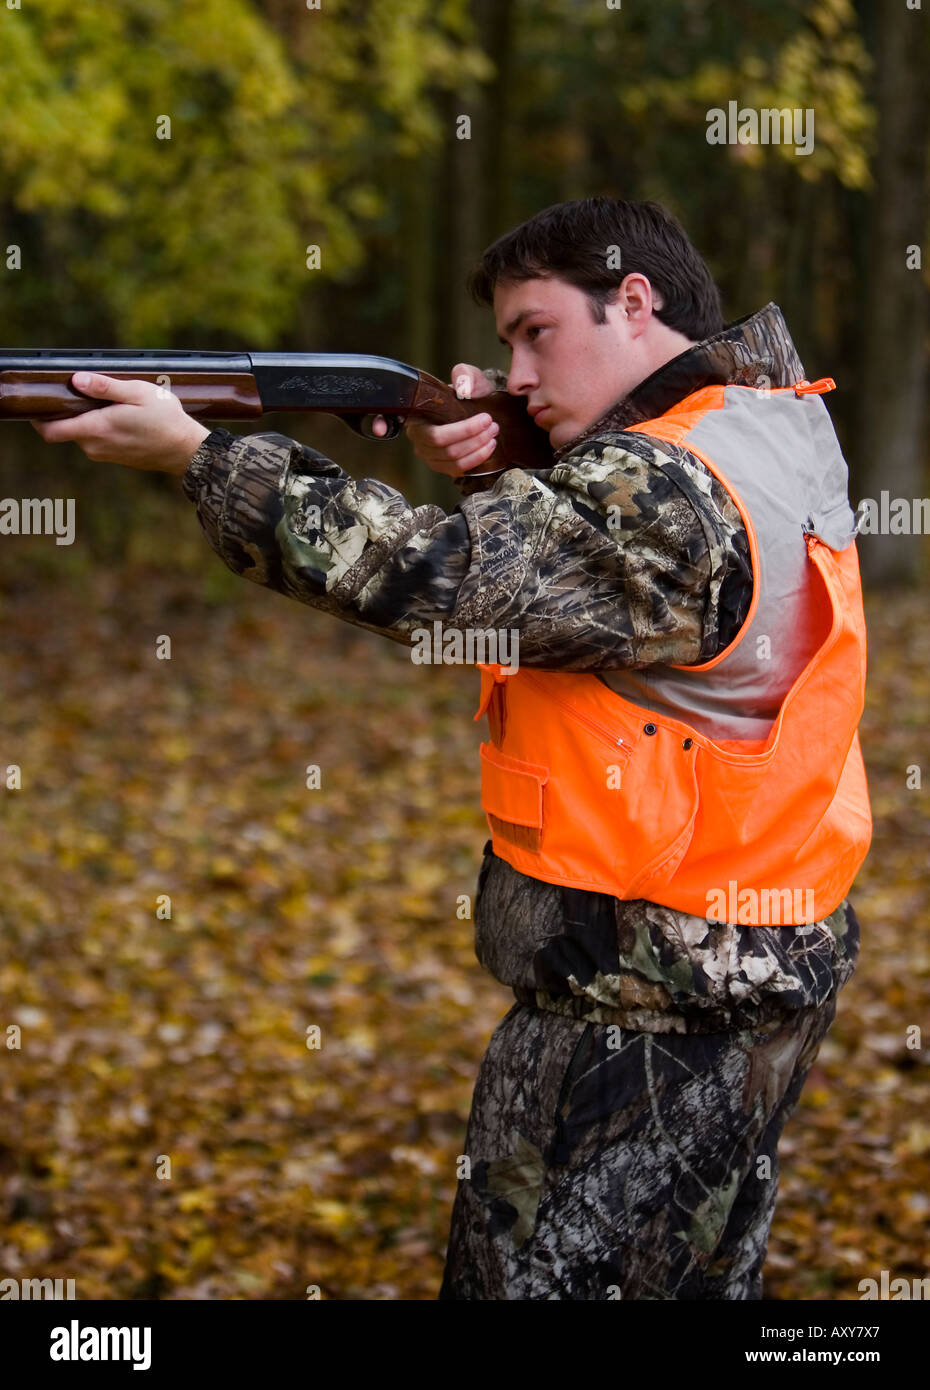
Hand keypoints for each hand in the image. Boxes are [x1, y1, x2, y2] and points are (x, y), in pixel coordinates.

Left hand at [29, 372, 211, 474]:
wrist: (186, 450)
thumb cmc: (165, 419)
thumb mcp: (136, 393)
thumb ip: (104, 386)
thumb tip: (76, 380)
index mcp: (96, 429)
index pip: (50, 431)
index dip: (39, 418)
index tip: (43, 402)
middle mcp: (95, 446)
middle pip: (66, 429)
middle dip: (70, 412)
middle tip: (88, 392)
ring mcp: (105, 455)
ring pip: (83, 434)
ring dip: (89, 419)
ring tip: (113, 404)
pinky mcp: (116, 458)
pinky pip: (99, 441)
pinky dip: (102, 428)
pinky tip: (123, 418)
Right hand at [372, 363, 499, 478]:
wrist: (481, 409)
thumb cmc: (468, 393)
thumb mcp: (468, 376)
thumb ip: (466, 375)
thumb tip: (463, 388)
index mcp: (416, 414)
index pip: (395, 420)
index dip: (383, 424)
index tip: (379, 427)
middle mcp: (419, 438)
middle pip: (440, 442)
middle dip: (468, 432)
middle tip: (489, 421)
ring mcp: (430, 455)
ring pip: (451, 457)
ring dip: (476, 446)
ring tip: (492, 432)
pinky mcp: (443, 466)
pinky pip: (457, 469)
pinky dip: (476, 459)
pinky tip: (488, 447)